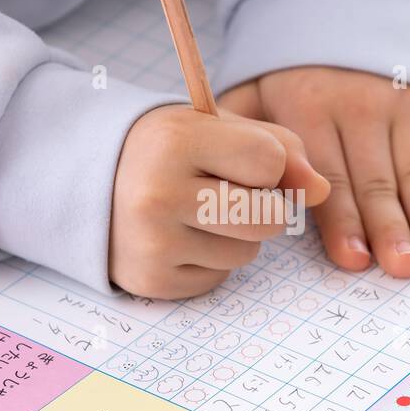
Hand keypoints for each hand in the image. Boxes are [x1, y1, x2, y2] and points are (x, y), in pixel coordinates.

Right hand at [109, 105, 330, 298]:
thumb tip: (321, 191)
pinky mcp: (152, 281)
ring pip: (248, 254)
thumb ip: (279, 147)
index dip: (270, 163)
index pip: (270, 161)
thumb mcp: (217, 128)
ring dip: (236, 237)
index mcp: (176, 140)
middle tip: (225, 191)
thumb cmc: (168, 151)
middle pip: (269, 217)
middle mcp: (158, 193)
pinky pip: (219, 279)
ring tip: (194, 213)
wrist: (88, 183)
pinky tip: (178, 238)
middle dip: (263, 206)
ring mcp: (153, 243)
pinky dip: (209, 262)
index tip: (239, 159)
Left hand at [220, 67, 409, 277]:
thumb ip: (237, 134)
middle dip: (390, 227)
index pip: (327, 176)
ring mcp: (402, 102)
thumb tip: (215, 183)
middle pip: (376, 179)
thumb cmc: (295, 74)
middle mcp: (359, 105)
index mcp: (308, 108)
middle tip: (401, 267)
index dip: (342, 220)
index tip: (352, 258)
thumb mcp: (256, 89)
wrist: (351, 10)